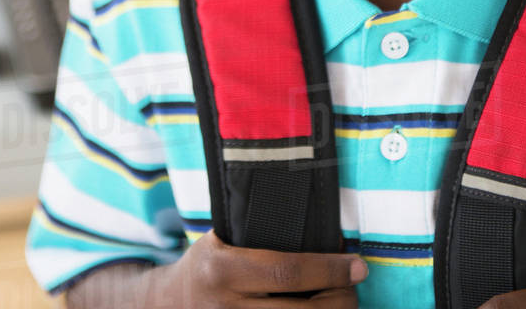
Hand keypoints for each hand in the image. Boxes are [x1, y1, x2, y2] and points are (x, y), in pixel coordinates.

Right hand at [157, 230, 366, 306]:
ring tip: (343, 298)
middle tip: (355, 282)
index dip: (329, 270)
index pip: (288, 272)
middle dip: (341, 299)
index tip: (358, 264)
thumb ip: (259, 234)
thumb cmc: (205, 265)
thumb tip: (317, 224)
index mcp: (224, 271)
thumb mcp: (221, 239)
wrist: (167, 306)